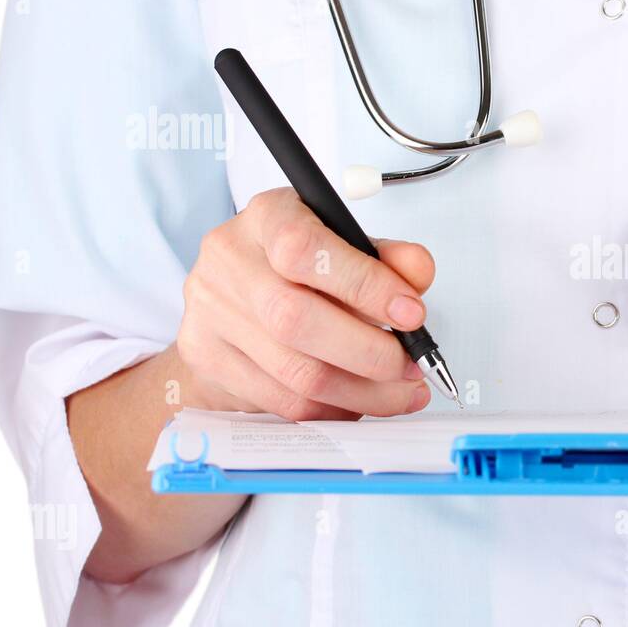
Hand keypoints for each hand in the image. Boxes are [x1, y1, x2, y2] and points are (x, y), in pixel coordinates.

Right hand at [176, 187, 435, 420]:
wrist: (229, 295)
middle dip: (370, 352)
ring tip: (401, 391)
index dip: (365, 285)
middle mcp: (230, 262)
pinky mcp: (209, 360)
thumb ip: (386, 256)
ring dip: (363, 391)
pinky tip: (362, 401)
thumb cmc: (296, 265)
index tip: (412, 313)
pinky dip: (335, 408)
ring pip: (295, 372)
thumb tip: (417, 273)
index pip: (305, 249)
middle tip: (412, 365)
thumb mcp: (343, 243)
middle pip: (295, 320)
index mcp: (267, 218)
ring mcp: (212, 313)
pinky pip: (284, 401)